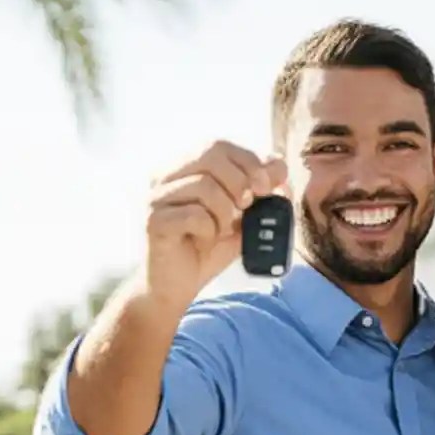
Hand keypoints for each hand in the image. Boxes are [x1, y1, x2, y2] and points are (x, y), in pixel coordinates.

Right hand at [145, 140, 287, 302]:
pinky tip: (202, 242)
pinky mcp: (153, 221)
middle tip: (247, 206)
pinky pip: (194, 215)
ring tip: (219, 232)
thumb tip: (280, 166)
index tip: (267, 186)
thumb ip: (260, 192)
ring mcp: (156, 197)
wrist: (174, 289)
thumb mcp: (242, 218)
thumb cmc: (206, 251)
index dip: (249, 161)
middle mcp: (165, 177)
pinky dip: (208, 231)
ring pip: (205, 186)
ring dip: (224, 213)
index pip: (218, 145)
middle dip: (240, 181)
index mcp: (184, 169)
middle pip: (210, 154)